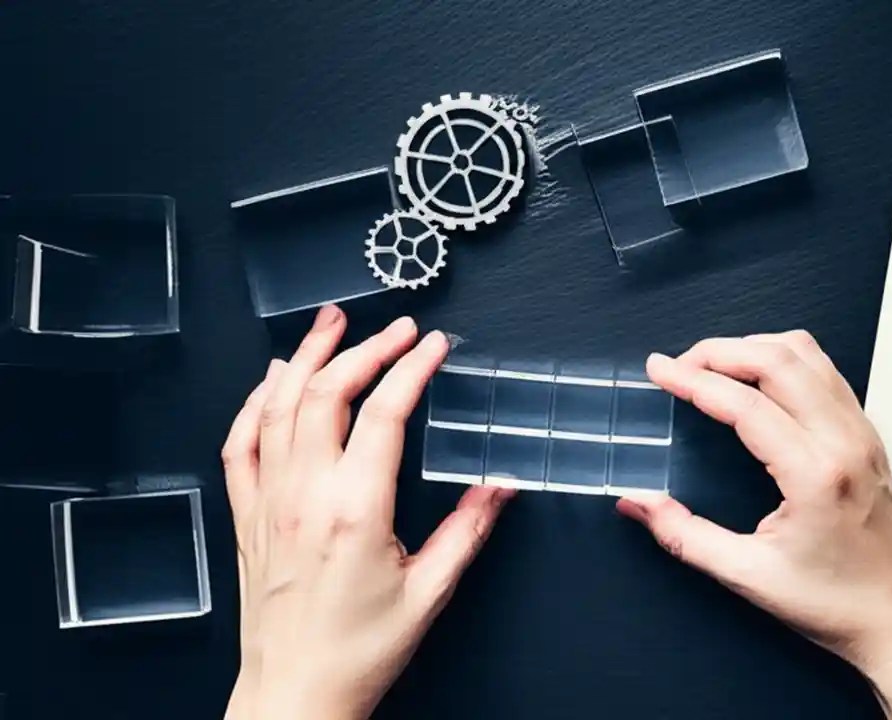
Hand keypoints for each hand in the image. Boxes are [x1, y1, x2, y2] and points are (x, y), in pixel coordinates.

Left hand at [220, 306, 512, 719]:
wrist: (295, 695)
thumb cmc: (358, 651)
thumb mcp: (430, 592)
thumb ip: (468, 530)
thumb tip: (500, 484)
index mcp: (355, 510)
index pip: (385, 414)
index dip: (412, 368)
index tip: (433, 345)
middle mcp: (305, 496)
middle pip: (328, 393)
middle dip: (364, 348)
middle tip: (395, 327)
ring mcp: (268, 502)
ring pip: (279, 406)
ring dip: (306, 356)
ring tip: (331, 323)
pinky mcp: (247, 516)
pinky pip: (240, 442)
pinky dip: (256, 402)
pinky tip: (273, 381)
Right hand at [618, 331, 891, 718]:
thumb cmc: (836, 604)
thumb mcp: (748, 575)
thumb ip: (684, 535)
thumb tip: (638, 504)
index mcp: (816, 475)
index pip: (746, 404)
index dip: (694, 380)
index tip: (660, 370)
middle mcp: (845, 443)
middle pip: (779, 359)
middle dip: (720, 350)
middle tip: (680, 364)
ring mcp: (862, 434)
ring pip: (808, 354)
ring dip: (754, 347)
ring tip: (713, 364)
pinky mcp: (868, 436)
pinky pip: (826, 373)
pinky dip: (784, 360)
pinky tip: (757, 378)